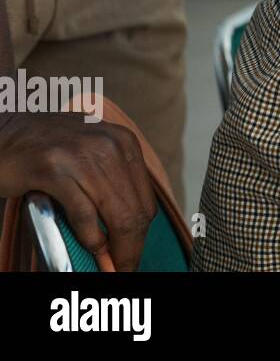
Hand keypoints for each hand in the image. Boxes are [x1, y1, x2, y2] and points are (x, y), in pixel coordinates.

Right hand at [0, 111, 157, 270]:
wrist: (3, 133)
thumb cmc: (46, 149)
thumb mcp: (91, 154)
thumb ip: (112, 184)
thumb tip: (130, 229)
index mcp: (124, 142)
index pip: (146, 199)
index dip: (142, 233)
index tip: (135, 253)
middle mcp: (109, 146)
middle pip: (135, 210)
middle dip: (132, 246)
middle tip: (125, 267)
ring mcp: (83, 156)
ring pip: (116, 215)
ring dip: (115, 248)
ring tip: (110, 264)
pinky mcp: (55, 169)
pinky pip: (83, 213)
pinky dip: (89, 236)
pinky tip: (89, 246)